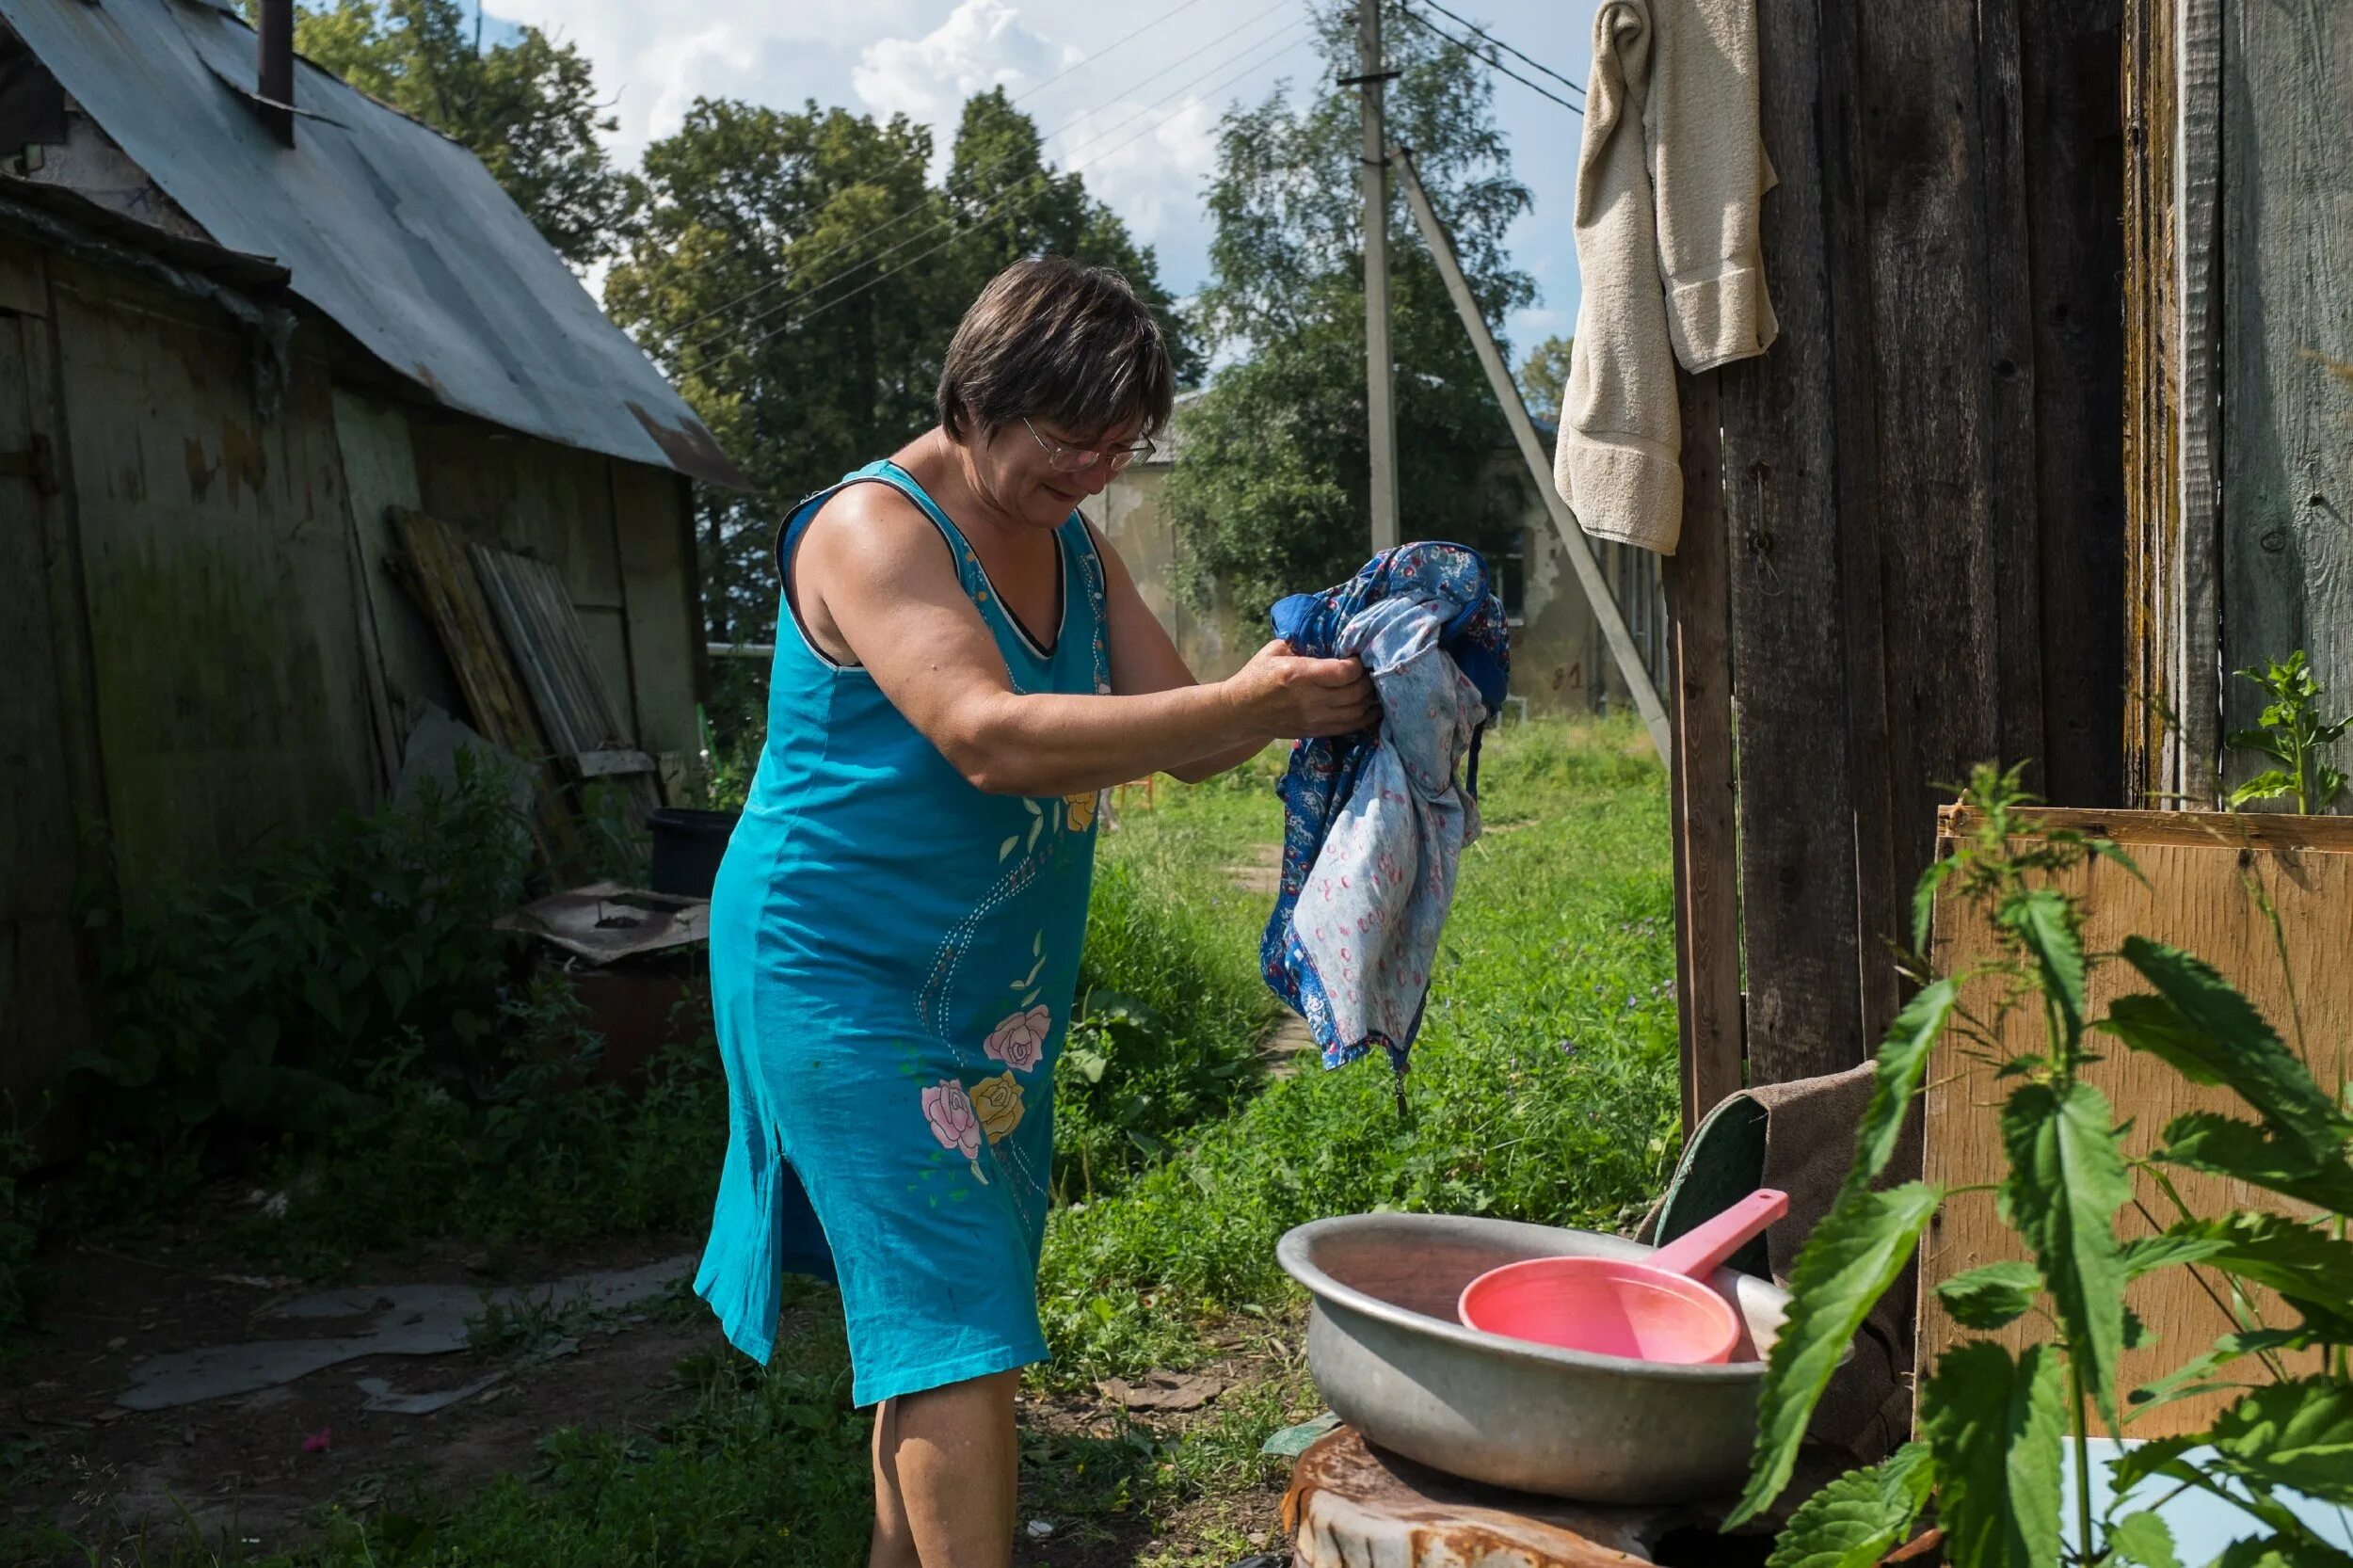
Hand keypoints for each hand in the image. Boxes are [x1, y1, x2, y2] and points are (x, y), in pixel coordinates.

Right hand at [1227, 638, 1377, 738]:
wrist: (1241, 712)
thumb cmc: (1257, 676)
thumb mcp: (1275, 650)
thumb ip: (1303, 642)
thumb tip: (1330, 637)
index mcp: (1299, 674)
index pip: (1344, 672)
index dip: (1358, 664)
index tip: (1356, 656)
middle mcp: (1309, 700)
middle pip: (1355, 692)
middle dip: (1367, 680)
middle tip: (1367, 670)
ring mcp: (1313, 719)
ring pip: (1356, 712)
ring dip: (1369, 699)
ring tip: (1370, 687)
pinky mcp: (1315, 732)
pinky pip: (1349, 727)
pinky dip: (1364, 717)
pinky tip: (1370, 707)